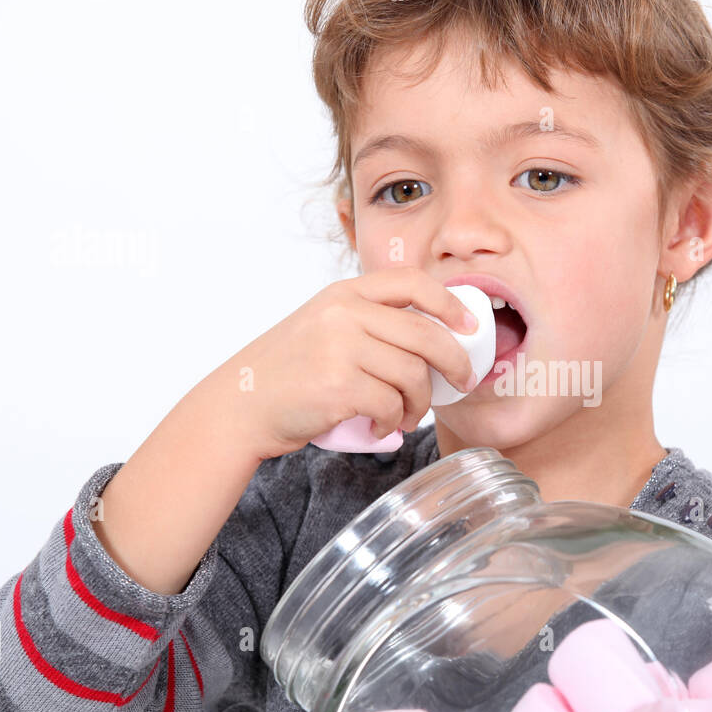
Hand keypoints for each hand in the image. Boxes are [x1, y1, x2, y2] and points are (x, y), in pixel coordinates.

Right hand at [205, 267, 478, 460]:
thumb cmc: (288, 372)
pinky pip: (391, 404)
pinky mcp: (339, 385)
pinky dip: (393, 422)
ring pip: (413, 374)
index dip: (450, 303)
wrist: (241, 405)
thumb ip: (368, 322)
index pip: (411, 283)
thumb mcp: (324, 326)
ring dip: (419, 403)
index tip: (471, 327)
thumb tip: (436, 337)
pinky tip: (379, 428)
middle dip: (453, 363)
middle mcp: (344, 313)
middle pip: (426, 334)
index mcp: (344, 294)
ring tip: (406, 416)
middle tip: (460, 383)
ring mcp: (340, 348)